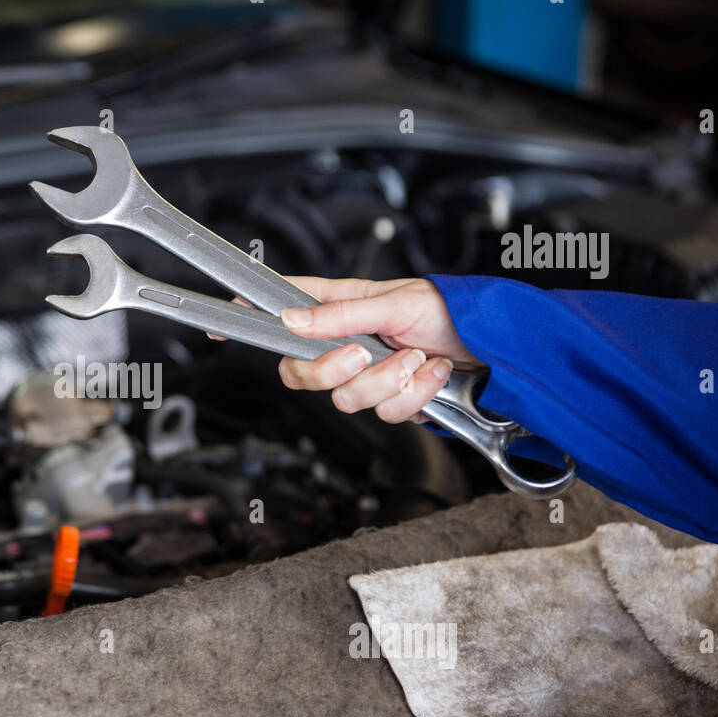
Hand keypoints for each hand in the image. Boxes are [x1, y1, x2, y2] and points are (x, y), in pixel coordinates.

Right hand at [273, 277, 481, 423]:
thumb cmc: (447, 308)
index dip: (253, 313)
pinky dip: (414, 397)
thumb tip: (293, 320)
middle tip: (364, 354)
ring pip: (346, 398)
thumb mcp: (396, 302)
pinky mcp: (390, 400)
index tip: (225, 318)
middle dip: (334, 371)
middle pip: (301, 372)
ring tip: (417, 358)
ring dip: (389, 381)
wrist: (492, 345)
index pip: (284, 307)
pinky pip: (385, 414)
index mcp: (338, 307)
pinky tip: (432, 374)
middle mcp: (345, 342)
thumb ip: (342, 315)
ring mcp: (366, 374)